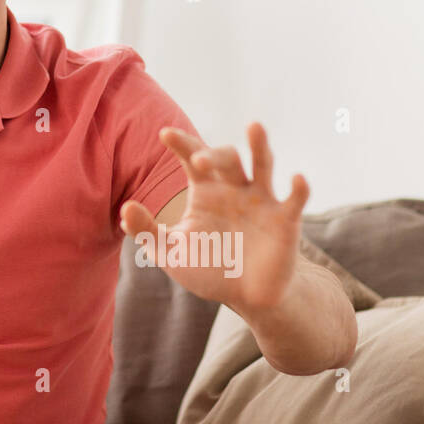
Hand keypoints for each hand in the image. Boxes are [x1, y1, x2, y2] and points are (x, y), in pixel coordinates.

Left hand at [118, 123, 309, 313]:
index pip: (193, 158)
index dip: (181, 145)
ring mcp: (262, 200)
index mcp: (206, 190)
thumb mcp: (172, 253)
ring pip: (262, 165)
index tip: (164, 134)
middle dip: (212, 155)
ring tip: (254, 127)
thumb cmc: (208, 268)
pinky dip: (298, 188)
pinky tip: (296, 179)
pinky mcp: (285, 220)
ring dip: (259, 146)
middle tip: (199, 160)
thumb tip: (125, 208)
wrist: (246, 296)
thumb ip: (147, 231)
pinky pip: (294, 200)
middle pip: (225, 158)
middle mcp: (234, 188)